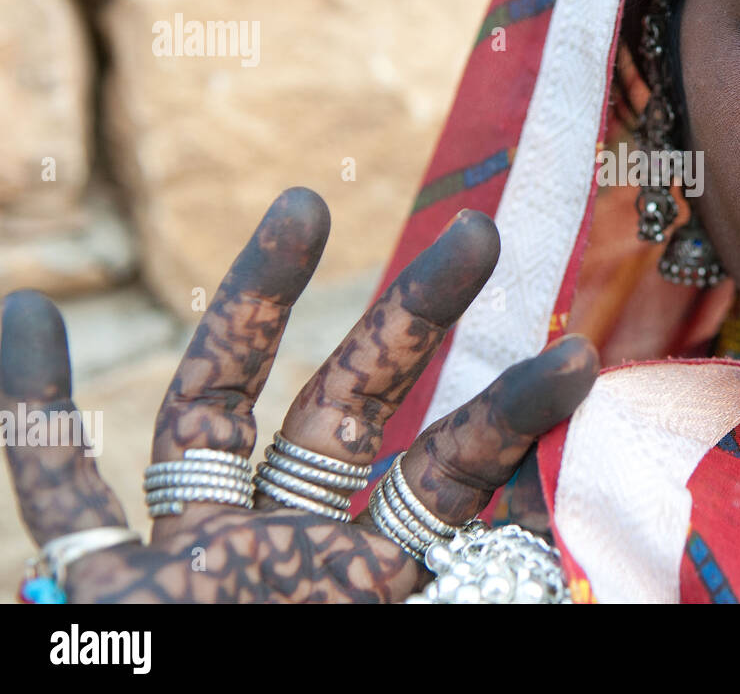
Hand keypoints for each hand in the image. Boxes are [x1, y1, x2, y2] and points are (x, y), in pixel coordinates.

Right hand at [1, 188, 598, 602]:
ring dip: (249, 307)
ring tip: (309, 202)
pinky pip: (56, 492)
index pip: (446, 484)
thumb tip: (573, 598)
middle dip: (412, 320)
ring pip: (209, 414)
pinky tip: (23, 316)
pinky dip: (29, 411)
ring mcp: (189, 563)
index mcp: (366, 590)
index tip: (573, 355)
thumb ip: (484, 616)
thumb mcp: (401, 655)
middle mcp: (283, 554)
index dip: (507, 421)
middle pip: (349, 410)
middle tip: (482, 231)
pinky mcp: (100, 598)